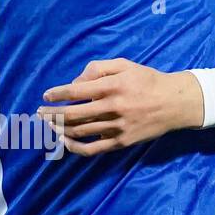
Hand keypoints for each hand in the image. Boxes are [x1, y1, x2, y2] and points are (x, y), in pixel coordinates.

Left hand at [36, 58, 204, 153]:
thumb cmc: (147, 80)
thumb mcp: (124, 65)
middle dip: (52, 114)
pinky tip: (65, 142)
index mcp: (113, 86)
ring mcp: (117, 127)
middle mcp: (113, 107)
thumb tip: (75, 82)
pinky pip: (93, 149)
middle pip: (74, 114)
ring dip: (60, 129)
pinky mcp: (121, 142)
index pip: (76, 91)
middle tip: (40, 113)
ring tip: (48, 125)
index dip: (57, 94)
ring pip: (80, 131)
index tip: (46, 96)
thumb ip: (97, 69)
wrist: (175, 103)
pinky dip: (75, 147)